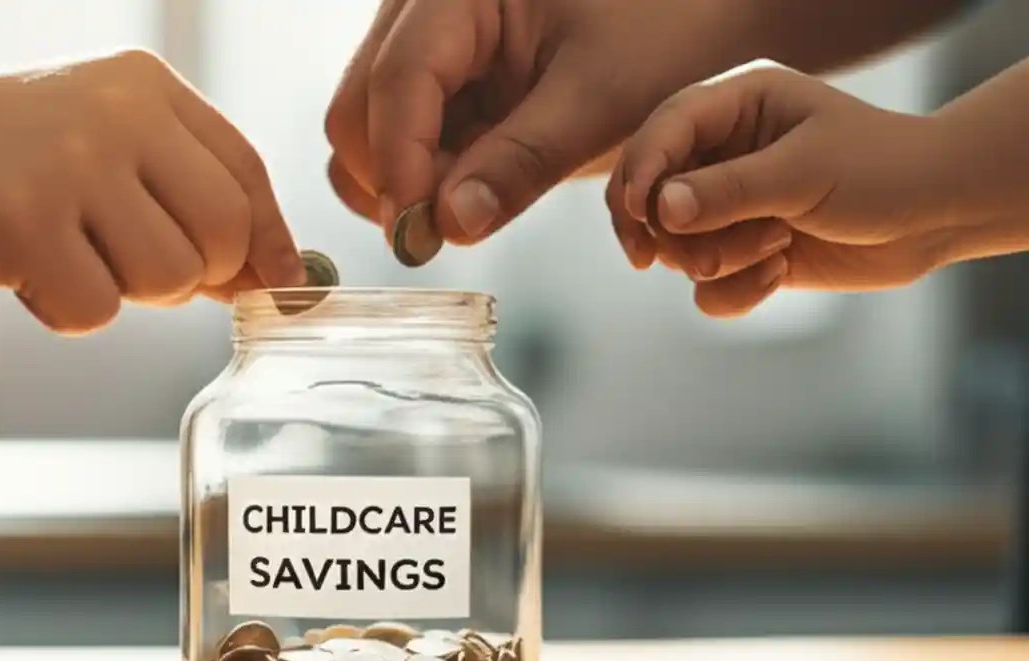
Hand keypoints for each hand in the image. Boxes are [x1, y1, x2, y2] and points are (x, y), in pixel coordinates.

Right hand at [0, 49, 304, 332]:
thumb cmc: (15, 156)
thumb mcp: (110, 146)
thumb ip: (186, 198)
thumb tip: (269, 279)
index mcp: (150, 88)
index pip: (246, 172)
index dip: (269, 241)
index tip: (277, 285)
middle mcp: (120, 114)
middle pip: (224, 232)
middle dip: (196, 274)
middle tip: (133, 263)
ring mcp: (71, 164)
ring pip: (168, 278)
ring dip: (127, 291)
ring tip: (69, 253)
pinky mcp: (23, 220)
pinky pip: (98, 309)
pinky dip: (67, 309)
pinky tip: (27, 268)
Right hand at [324, 0, 742, 249]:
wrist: (703, 5)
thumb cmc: (669, 25)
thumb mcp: (602, 98)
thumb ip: (520, 162)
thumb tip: (445, 229)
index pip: (395, 84)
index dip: (400, 168)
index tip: (422, 238)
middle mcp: (422, 6)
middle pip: (357, 110)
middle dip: (394, 179)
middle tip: (452, 230)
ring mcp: (423, 38)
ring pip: (366, 128)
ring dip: (404, 182)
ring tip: (474, 204)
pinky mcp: (439, 72)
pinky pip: (399, 133)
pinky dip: (424, 173)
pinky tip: (474, 186)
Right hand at [607, 62, 955, 316]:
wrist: (936, 215)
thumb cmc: (881, 170)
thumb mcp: (804, 172)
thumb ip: (729, 190)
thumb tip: (662, 210)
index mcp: (735, 107)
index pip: (662, 131)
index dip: (641, 170)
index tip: (640, 213)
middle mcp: (722, 153)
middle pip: (647, 195)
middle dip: (671, 233)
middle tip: (694, 259)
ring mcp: (728, 206)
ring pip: (677, 248)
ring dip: (722, 258)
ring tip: (776, 246)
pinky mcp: (741, 252)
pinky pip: (705, 287)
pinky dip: (737, 290)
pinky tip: (780, 272)